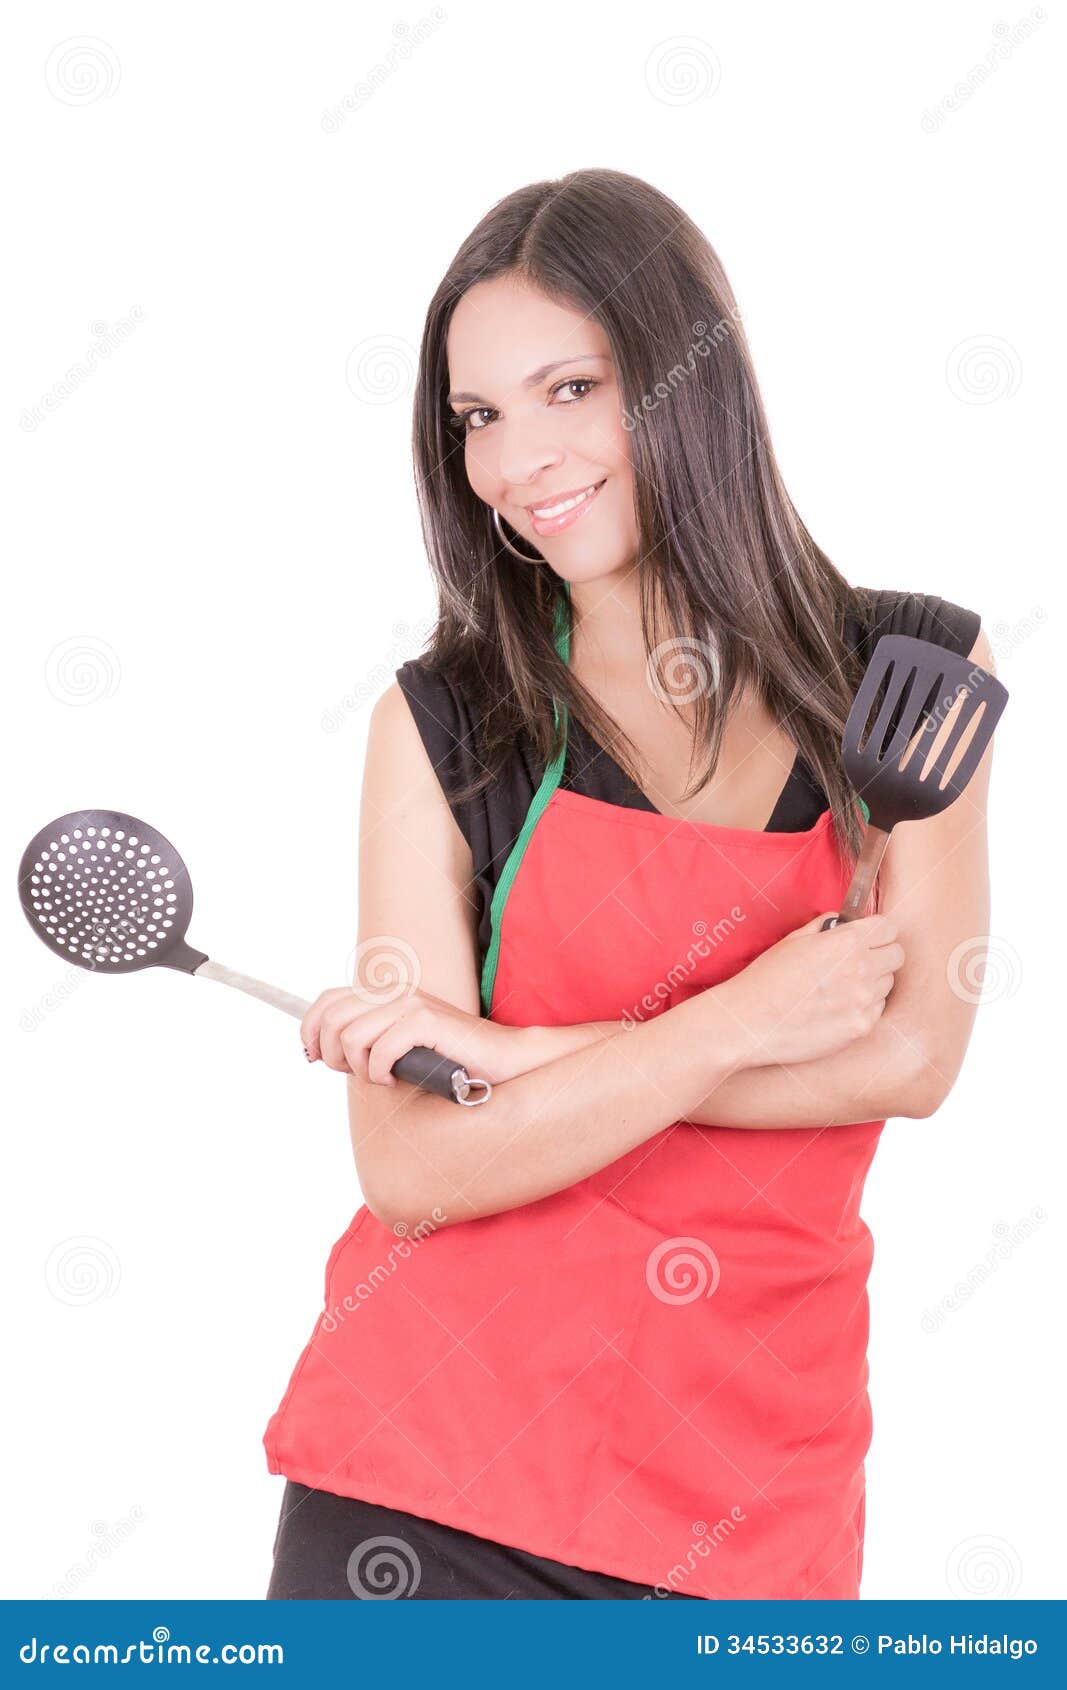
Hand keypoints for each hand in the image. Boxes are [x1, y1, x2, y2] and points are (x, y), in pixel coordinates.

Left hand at [299, 987, 534, 1086]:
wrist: (502, 1062)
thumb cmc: (450, 1062)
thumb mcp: (399, 1048)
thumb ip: (366, 1041)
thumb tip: (323, 1052)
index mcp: (386, 995)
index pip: (328, 1000)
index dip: (309, 1029)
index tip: (313, 1057)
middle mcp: (396, 993)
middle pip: (332, 1019)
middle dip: (331, 1055)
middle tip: (355, 1073)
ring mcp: (411, 1004)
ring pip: (351, 1036)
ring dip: (359, 1067)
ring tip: (381, 1077)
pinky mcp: (426, 1021)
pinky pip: (379, 1051)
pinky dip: (380, 1072)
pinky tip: (396, 1078)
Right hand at [714, 911, 903, 1067]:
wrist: (750, 1021)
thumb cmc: (766, 978)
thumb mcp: (794, 940)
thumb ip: (826, 926)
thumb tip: (843, 922)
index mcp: (846, 942)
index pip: (889, 928)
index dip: (878, 931)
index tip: (868, 938)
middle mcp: (862, 969)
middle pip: (897, 955)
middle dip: (881, 954)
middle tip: (858, 962)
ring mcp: (864, 1001)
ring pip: (888, 983)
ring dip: (873, 982)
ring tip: (841, 988)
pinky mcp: (861, 1027)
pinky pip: (877, 1009)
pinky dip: (864, 1006)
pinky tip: (838, 1008)